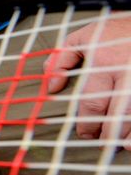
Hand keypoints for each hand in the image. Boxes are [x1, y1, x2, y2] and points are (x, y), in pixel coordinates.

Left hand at [44, 15, 130, 149]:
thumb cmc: (119, 29)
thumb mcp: (85, 36)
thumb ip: (62, 59)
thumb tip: (51, 86)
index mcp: (104, 63)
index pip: (92, 104)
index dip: (88, 125)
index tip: (86, 133)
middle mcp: (128, 73)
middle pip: (117, 116)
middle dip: (108, 135)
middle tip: (103, 143)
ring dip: (128, 136)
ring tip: (121, 145)